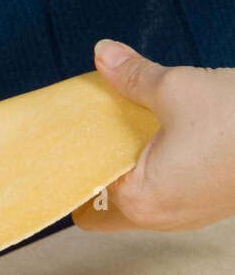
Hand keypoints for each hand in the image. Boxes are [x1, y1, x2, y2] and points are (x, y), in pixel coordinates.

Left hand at [72, 40, 234, 232]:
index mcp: (138, 200)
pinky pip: (164, 198)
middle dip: (96, 175)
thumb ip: (132, 76)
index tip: (71, 138)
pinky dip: (155, 175)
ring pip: (134, 205)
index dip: (74, 164)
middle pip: (101, 209)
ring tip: (132, 132)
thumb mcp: (178, 87)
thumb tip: (103, 54)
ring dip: (127, 173)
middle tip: (98, 137)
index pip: (82, 194)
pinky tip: (163, 141)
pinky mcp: (204, 210)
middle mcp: (156, 220)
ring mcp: (183, 220)